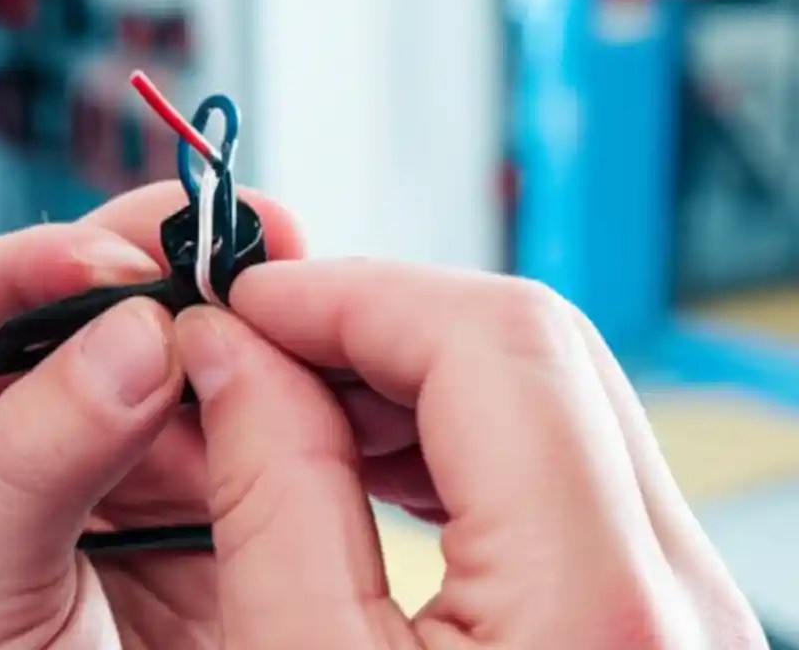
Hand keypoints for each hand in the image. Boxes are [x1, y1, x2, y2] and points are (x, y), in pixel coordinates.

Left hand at [0, 181, 306, 648]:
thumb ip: (26, 465)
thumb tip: (128, 337)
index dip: (56, 262)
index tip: (121, 266)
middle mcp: (55, 416)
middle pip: (111, 295)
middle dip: (177, 259)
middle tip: (248, 246)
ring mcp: (145, 445)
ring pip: (200, 340)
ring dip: (252, 307)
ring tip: (304, 293)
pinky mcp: (224, 479)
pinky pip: (263, 402)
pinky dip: (299, 374)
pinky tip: (329, 365)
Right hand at [176, 258, 766, 647]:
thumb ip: (269, 489)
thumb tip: (231, 352)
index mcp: (593, 609)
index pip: (491, 340)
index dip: (352, 294)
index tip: (245, 300)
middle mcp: (677, 597)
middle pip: (535, 351)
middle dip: (377, 322)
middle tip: (254, 344)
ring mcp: (679, 609)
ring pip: (551, 400)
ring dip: (410, 375)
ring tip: (292, 402)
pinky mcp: (648, 622)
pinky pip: (558, 469)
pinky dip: (451, 438)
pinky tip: (367, 466)